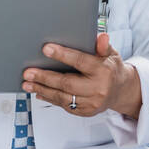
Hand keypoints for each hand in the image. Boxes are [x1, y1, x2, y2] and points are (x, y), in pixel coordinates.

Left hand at [22, 33, 138, 118]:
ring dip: (42, 90)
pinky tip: (39, 91)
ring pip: (63, 97)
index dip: (63, 55)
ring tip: (27, 83)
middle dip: (45, 78)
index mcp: (103, 71)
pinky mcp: (86, 112)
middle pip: (67, 83)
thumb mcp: (111, 54)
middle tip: (28, 72)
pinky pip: (64, 105)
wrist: (121, 91)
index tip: (46, 49)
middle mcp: (98, 88)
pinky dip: (50, 98)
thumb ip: (103, 45)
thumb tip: (100, 36)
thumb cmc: (111, 68)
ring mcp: (92, 103)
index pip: (80, 62)